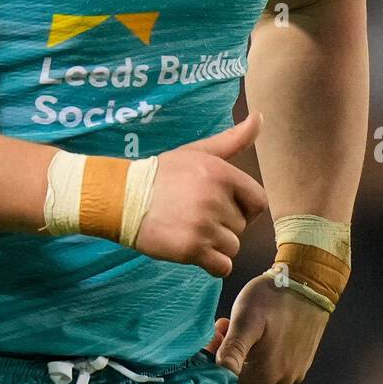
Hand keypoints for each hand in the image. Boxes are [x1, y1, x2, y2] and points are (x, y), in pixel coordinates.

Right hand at [132, 112, 267, 276]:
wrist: (122, 198)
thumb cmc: (163, 174)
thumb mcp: (198, 152)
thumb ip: (233, 139)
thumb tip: (260, 116)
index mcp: (221, 173)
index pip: (258, 202)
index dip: (243, 207)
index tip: (222, 205)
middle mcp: (215, 198)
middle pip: (242, 226)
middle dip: (224, 225)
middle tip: (195, 215)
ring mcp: (203, 225)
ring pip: (232, 247)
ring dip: (216, 245)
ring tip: (190, 229)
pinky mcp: (191, 249)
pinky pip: (222, 267)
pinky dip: (211, 264)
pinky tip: (192, 249)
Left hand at [205, 271, 330, 383]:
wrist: (307, 282)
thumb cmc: (274, 297)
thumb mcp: (245, 320)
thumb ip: (232, 351)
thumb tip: (220, 374)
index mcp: (266, 375)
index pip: (230, 381)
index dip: (218, 359)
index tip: (217, 334)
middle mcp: (282, 380)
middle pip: (245, 376)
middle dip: (232, 353)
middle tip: (227, 324)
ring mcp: (294, 372)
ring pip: (258, 369)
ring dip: (246, 350)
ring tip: (244, 323)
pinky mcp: (301, 362)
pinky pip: (274, 363)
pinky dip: (263, 349)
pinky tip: (262, 328)